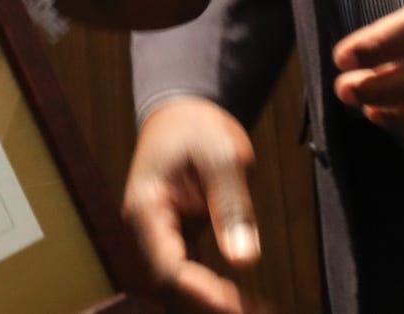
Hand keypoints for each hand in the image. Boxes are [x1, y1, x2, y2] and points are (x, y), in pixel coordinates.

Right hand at [123, 97, 263, 313]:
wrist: (183, 109)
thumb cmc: (198, 126)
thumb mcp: (223, 158)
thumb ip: (232, 207)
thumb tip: (245, 261)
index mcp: (147, 207)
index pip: (168, 266)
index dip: (203, 292)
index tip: (240, 304)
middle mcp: (145, 227)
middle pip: (169, 286)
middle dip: (210, 303)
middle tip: (258, 310)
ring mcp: (158, 234)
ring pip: (177, 286)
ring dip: (211, 302)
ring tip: (257, 309)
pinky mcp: (174, 236)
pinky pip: (188, 273)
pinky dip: (213, 290)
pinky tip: (244, 300)